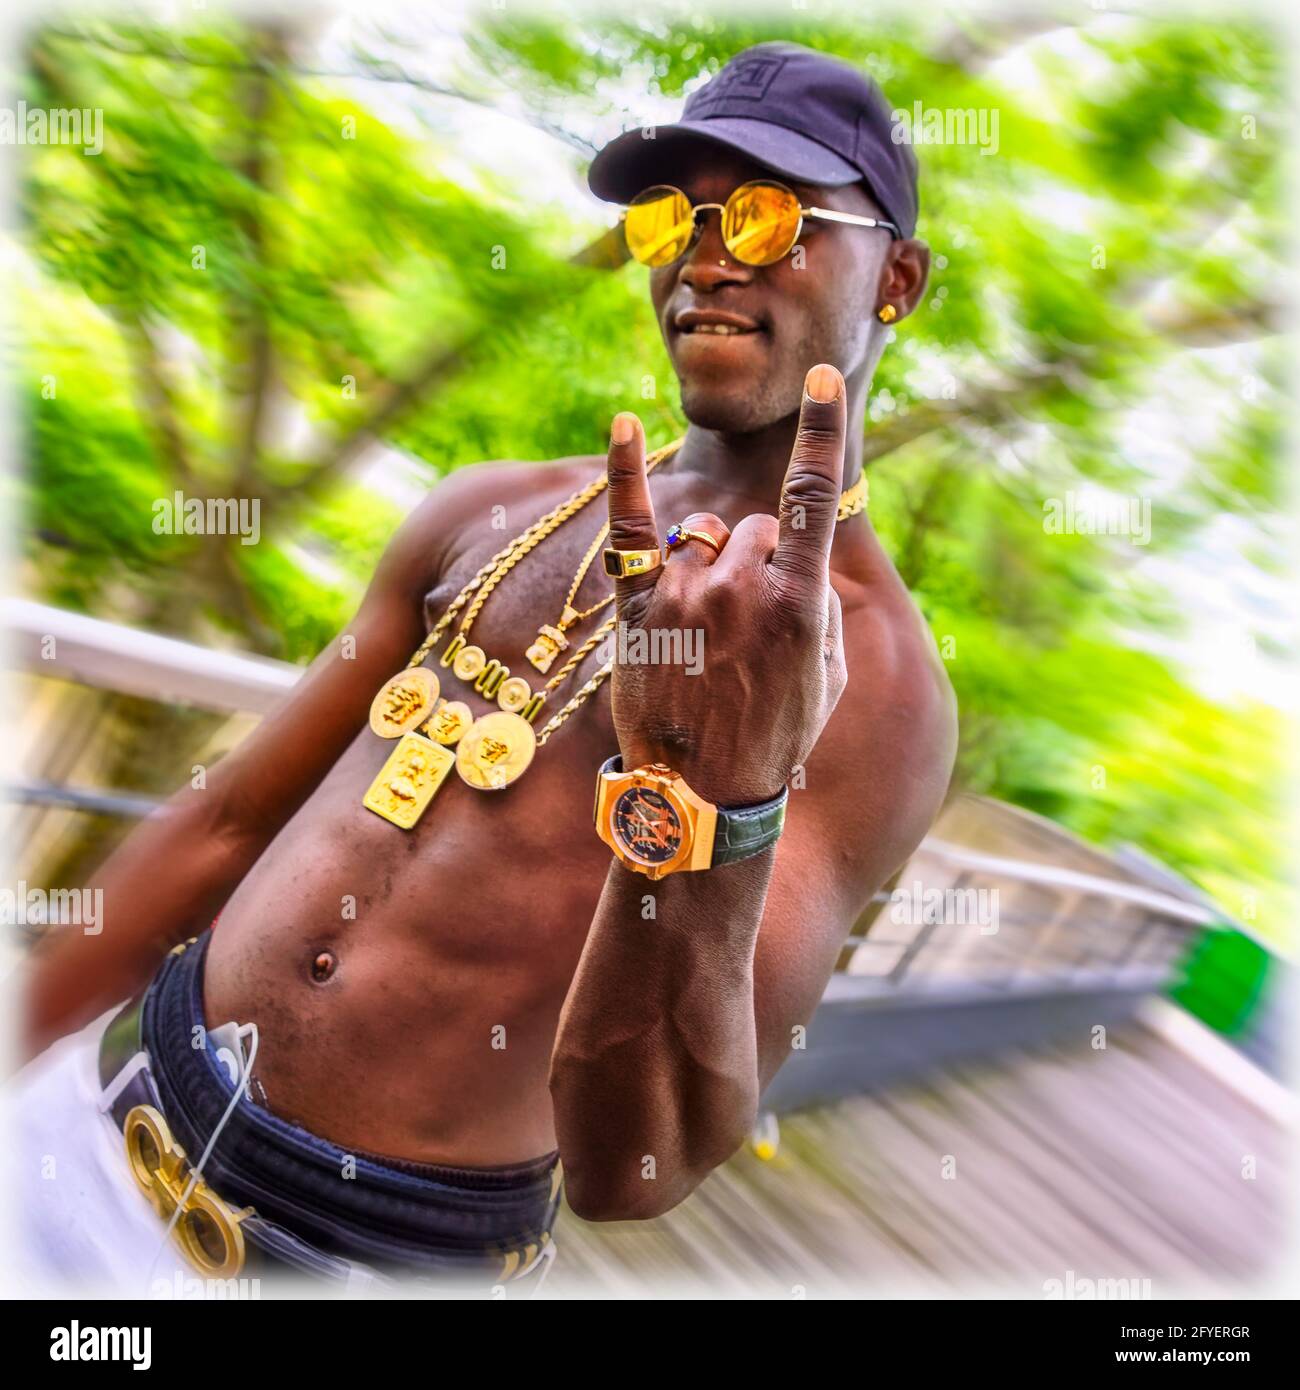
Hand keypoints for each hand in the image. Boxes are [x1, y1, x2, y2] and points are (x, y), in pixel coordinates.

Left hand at [605, 363, 848, 807]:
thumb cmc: (776, 736)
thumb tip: (800, 564)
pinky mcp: (638, 612)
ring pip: (704, 541)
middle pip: (752, 528)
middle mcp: (737, 586)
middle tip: (750, 631)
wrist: (703, 797)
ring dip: (711, 570)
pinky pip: (630, 532)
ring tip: (708, 637)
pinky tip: (623, 424)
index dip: (822, 431)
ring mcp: (682, 596)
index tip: (824, 380)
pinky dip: (626, 477)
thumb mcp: (829, 676)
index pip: (812, 495)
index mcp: (796, 601)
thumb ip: (821, 606)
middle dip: (758, 564)